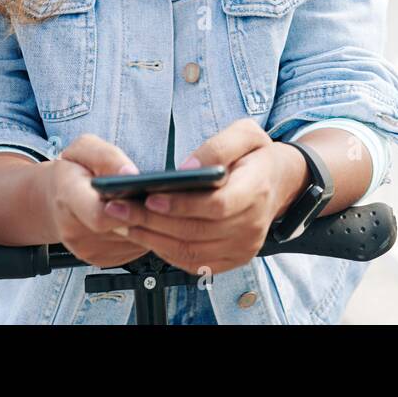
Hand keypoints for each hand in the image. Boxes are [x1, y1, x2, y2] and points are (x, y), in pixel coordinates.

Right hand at [42, 133, 152, 267]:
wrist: (53, 201)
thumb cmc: (72, 172)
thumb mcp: (83, 149)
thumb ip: (107, 158)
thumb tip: (131, 175)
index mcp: (69, 197)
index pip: (99, 215)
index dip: (127, 208)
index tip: (145, 193)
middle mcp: (74, 230)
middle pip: (124, 228)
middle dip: (147, 212)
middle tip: (165, 196)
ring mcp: (88, 249)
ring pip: (134, 240)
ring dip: (150, 224)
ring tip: (158, 204)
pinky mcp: (101, 260)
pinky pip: (135, 249)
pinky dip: (145, 233)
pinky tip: (146, 217)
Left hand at [105, 119, 307, 274]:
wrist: (280, 183)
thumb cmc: (257, 156)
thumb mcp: (246, 133)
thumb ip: (218, 145)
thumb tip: (185, 168)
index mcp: (256, 190)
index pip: (216, 206)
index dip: (181, 205)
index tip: (150, 197)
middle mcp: (252, 225)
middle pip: (196, 232)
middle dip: (151, 222)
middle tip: (117, 209)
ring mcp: (243, 247)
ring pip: (190, 252)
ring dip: (151, 239)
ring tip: (121, 222)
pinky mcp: (232, 259)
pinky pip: (193, 263)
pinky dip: (164, 251)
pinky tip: (143, 235)